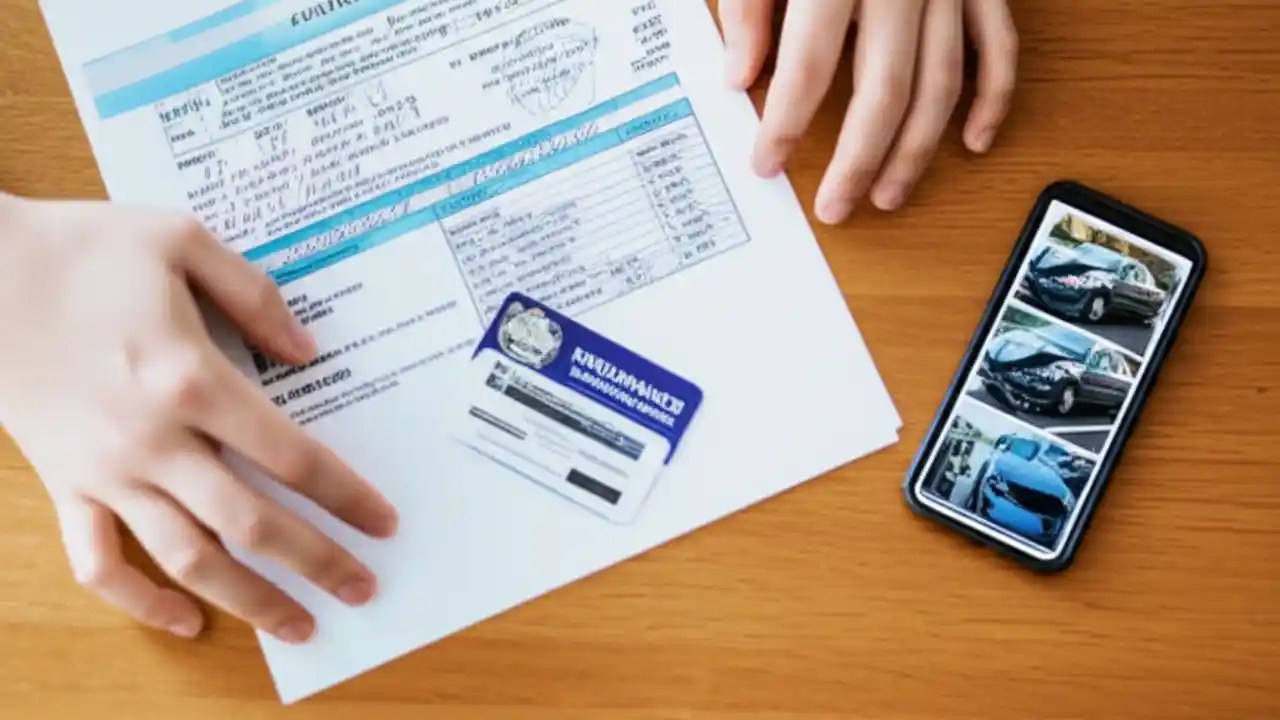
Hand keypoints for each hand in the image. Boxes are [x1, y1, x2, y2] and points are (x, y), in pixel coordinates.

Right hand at [0, 194, 397, 642]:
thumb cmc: (85, 250)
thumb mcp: (182, 241)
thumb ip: (255, 297)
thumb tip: (308, 355)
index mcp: (191, 379)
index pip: (291, 457)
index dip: (344, 495)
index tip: (382, 522)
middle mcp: (152, 440)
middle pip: (251, 523)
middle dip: (316, 562)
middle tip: (363, 588)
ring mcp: (105, 472)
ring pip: (187, 558)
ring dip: (249, 599)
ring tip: (300, 625)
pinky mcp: (65, 485)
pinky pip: (99, 563)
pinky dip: (140, 602)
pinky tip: (187, 620)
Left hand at [719, 0, 1018, 221]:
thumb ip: (750, 3)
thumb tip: (740, 75)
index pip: (810, 66)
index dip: (785, 123)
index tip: (765, 165)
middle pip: (884, 90)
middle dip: (856, 159)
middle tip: (834, 208)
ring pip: (943, 82)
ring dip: (918, 149)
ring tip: (888, 195)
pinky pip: (999, 45)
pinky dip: (992, 96)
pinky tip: (973, 142)